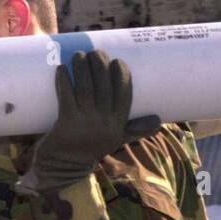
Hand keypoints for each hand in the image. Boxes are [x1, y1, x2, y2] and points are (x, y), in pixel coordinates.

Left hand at [23, 50, 161, 192]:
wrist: (63, 167)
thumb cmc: (89, 148)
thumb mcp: (115, 139)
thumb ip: (134, 129)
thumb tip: (159, 122)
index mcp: (118, 124)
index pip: (125, 94)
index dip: (122, 75)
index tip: (116, 60)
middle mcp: (104, 123)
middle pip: (104, 86)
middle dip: (100, 64)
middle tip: (95, 52)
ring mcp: (85, 123)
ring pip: (85, 88)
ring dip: (82, 67)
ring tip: (78, 55)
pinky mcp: (66, 123)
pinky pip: (66, 95)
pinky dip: (64, 80)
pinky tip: (61, 68)